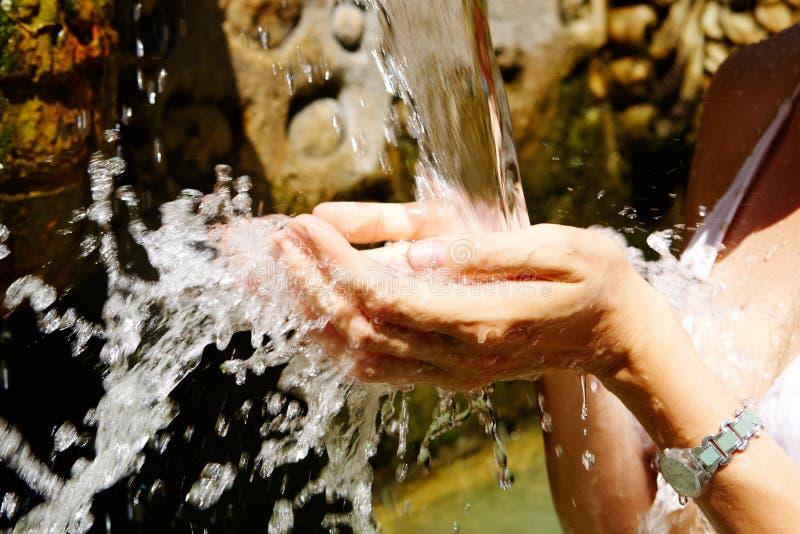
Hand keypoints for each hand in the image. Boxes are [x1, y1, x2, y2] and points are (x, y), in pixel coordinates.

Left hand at [277, 203, 672, 390]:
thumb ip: (484, 254)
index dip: (336, 263)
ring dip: (314, 315)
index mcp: (483, 321)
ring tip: (282, 271)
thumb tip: (415, 255)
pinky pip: (380, 370)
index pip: (387, 297)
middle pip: (362, 329)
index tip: (303, 225)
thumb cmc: (594, 280)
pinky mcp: (451, 375)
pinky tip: (316, 314)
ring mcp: (454, 372)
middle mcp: (461, 357)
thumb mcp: (555, 249)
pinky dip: (338, 343)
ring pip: (362, 357)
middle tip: (276, 241)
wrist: (618, 335)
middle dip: (310, 284)